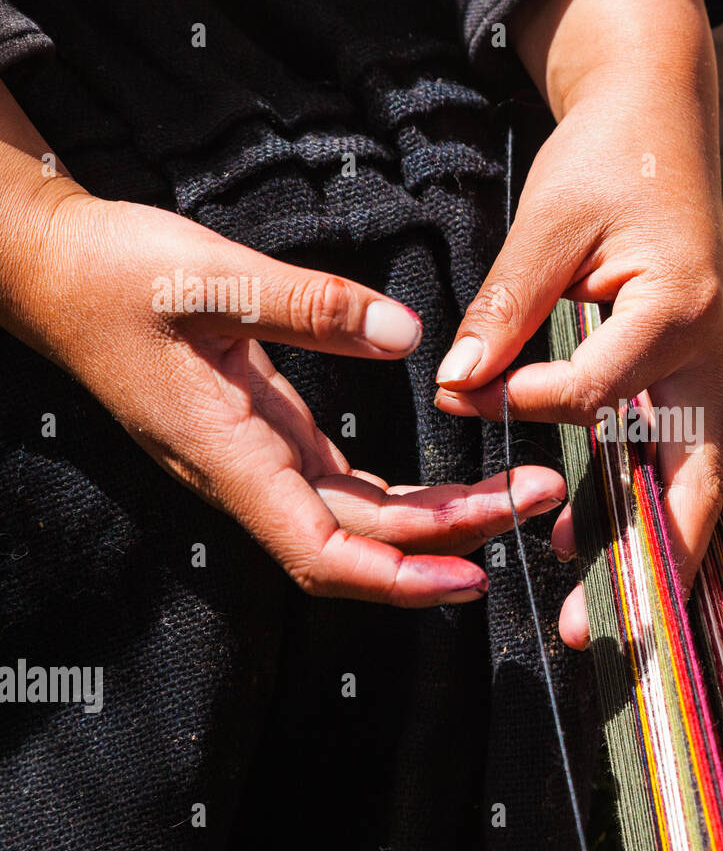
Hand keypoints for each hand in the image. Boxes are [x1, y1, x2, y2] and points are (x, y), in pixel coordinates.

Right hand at [0, 86, 565, 607]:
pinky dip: (402, 499)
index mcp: (231, 454)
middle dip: (453, 535)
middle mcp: (248, 475)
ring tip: (512, 493)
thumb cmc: (116, 276)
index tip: (470, 576)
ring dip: (436, 520)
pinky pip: (345, 490)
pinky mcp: (268, 440)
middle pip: (362, 543)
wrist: (58, 273)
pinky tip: (451, 488)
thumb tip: (404, 333)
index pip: (322, 552)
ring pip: (359, 521)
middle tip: (535, 497)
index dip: (398, 577)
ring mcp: (259, 462)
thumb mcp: (212, 276)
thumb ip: (310, 307)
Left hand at [433, 0, 722, 647]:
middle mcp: (710, 358)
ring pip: (690, 484)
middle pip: (691, 485)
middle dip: (645, 564)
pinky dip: (639, 501)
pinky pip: (674, 455)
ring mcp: (710, 372)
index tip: (471, 395)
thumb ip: (508, 310)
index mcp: (677, 312)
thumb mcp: (551, 222)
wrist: (666, 121)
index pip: (594, 392)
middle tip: (589, 630)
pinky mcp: (692, 374)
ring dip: (646, 549)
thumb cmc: (610, 159)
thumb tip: (463, 388)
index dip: (525, 401)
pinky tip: (587, 534)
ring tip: (591, 610)